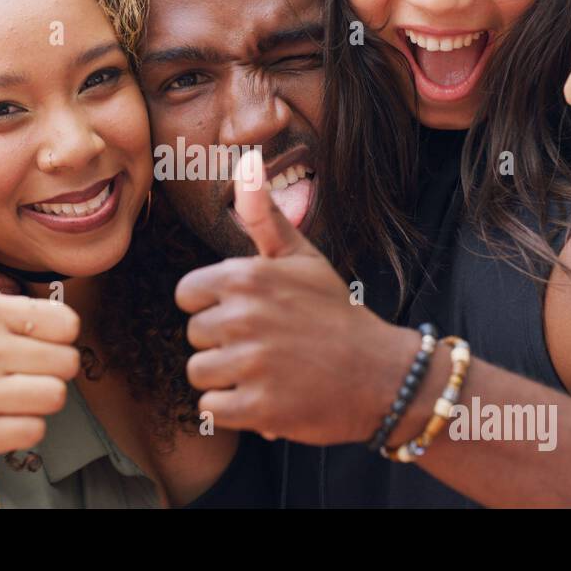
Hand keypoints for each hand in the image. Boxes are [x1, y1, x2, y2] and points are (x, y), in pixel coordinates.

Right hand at [0, 184, 80, 501]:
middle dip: (50, 369)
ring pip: (56, 396)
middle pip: (68, 361)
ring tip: (7, 392)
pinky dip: (24, 428)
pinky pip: (37, 429)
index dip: (55, 335)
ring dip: (39, 400)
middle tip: (15, 370)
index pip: (68, 324)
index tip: (21, 338)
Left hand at [176, 150, 420, 445]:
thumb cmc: (334, 313)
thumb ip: (263, 215)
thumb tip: (245, 160)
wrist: (382, 374)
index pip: (187, 295)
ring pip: (199, 373)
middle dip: (223, 344)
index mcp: (246, 277)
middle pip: (195, 336)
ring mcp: (251, 364)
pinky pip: (211, 410)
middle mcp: (243, 317)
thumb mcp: (301, 257)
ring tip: (267, 372)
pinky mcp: (258, 407)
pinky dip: (234, 410)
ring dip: (227, 379)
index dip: (214, 306)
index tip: (249, 314)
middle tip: (269, 345)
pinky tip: (267, 397)